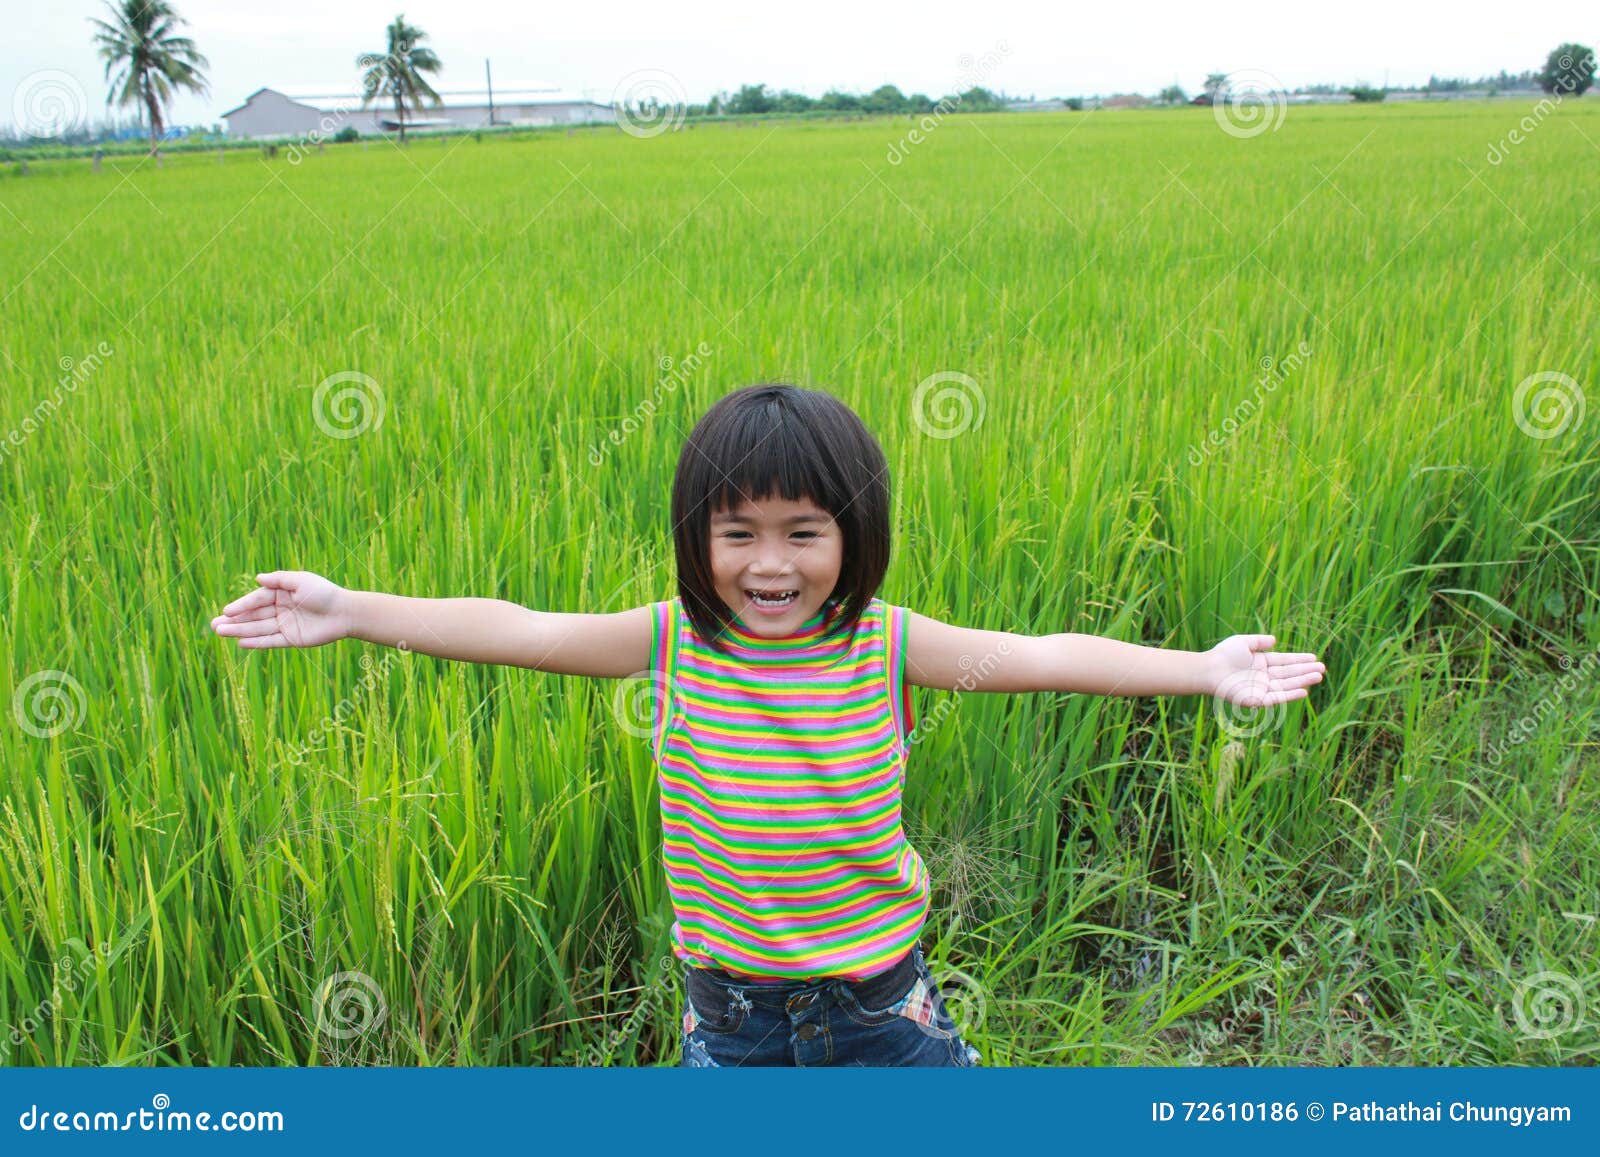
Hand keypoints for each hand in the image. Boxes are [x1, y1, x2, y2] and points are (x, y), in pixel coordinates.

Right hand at [211, 571, 349, 648]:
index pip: (256, 599)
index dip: (241, 606)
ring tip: (221, 633)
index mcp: (281, 593)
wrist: (345, 612)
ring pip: (258, 629)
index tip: (225, 611)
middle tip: (213, 625)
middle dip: (234, 621)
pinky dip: (257, 643)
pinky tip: (241, 643)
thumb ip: (279, 580)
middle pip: (254, 616)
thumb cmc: (324, 593)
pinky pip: (271, 641)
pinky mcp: (292, 639)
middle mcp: (281, 609)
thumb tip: (257, 578)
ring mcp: (285, 625)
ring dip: (240, 631)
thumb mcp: (301, 581)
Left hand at [1203, 634, 1324, 707]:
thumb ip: (1259, 642)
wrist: (1209, 670)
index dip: (1299, 660)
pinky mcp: (1256, 700)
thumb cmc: (1223, 655)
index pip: (1284, 662)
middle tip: (1323, 668)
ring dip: (1302, 681)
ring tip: (1319, 676)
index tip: (1315, 657)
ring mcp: (1260, 689)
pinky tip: (1304, 691)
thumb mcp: (1243, 642)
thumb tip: (1275, 640)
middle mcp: (1263, 677)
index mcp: (1260, 663)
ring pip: (1286, 685)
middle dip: (1305, 671)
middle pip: (1289, 674)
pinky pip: (1277, 698)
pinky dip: (1290, 695)